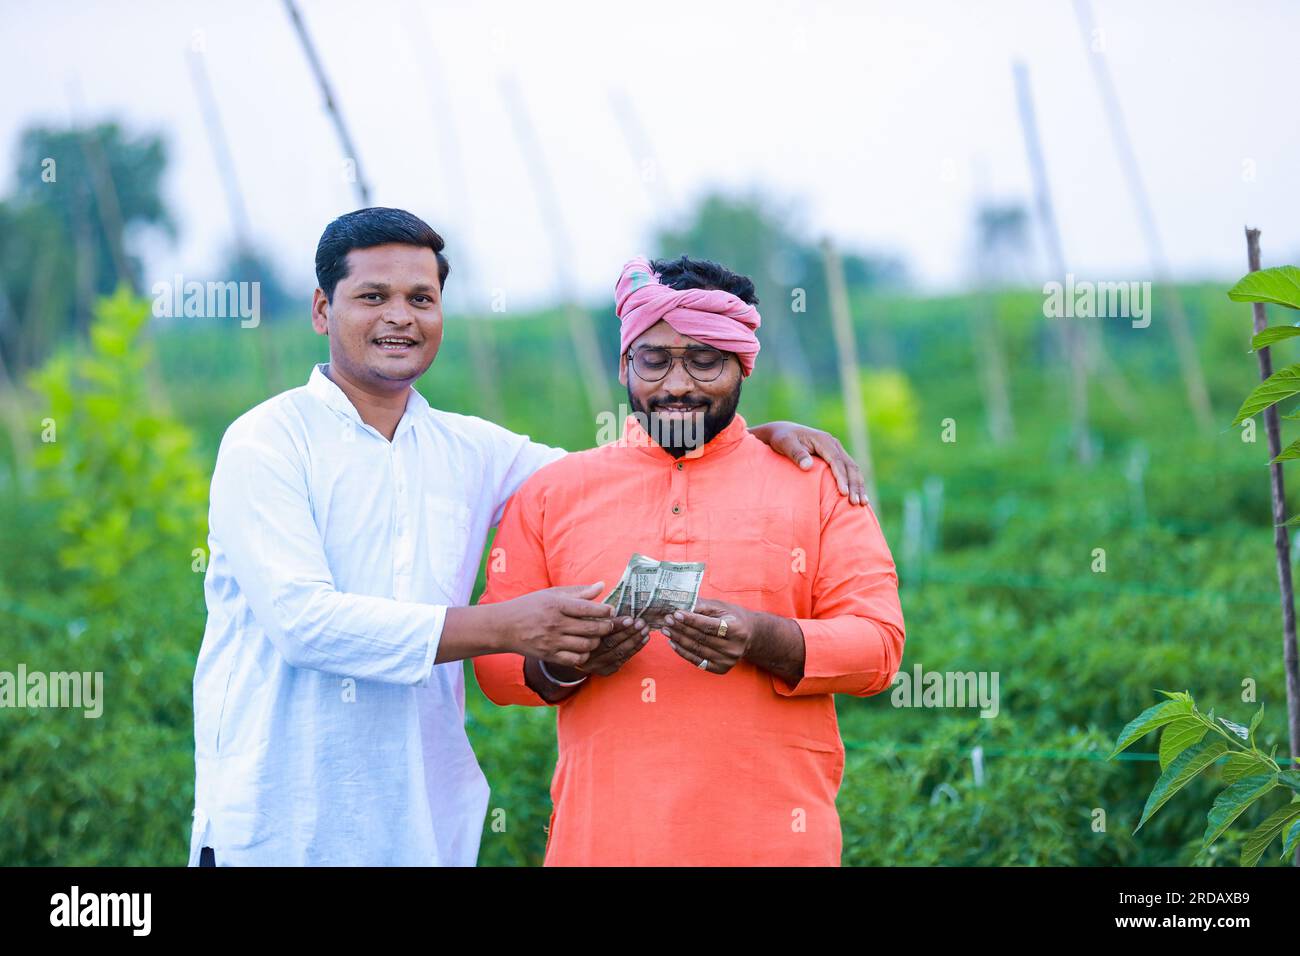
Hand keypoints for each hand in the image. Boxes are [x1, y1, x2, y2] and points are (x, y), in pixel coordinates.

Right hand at [497, 582, 616, 667]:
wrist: (504, 627)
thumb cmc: (530, 606)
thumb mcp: (551, 594)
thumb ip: (578, 591)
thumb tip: (601, 586)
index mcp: (556, 605)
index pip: (587, 608)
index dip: (604, 611)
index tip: (610, 610)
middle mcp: (555, 624)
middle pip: (591, 628)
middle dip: (606, 627)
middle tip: (609, 625)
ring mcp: (552, 641)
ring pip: (586, 645)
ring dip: (596, 642)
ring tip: (596, 636)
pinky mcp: (549, 655)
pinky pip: (575, 659)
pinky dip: (584, 655)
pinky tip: (583, 648)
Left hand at [660, 598, 751, 674]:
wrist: (749, 636)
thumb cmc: (732, 617)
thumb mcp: (722, 607)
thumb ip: (702, 605)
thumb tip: (681, 604)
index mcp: (737, 629)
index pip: (709, 625)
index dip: (691, 620)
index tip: (676, 613)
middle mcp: (734, 647)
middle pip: (702, 638)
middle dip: (681, 628)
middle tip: (667, 620)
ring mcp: (727, 661)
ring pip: (697, 650)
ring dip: (679, 639)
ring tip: (666, 630)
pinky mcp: (720, 669)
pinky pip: (697, 661)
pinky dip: (683, 652)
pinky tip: (673, 643)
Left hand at [749, 421, 867, 504]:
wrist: (784, 432)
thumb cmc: (782, 439)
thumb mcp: (785, 444)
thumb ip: (796, 454)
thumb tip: (807, 466)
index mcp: (823, 440)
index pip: (836, 460)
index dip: (841, 477)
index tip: (843, 493)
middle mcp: (834, 444)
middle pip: (850, 466)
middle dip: (855, 484)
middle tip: (856, 502)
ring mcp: (837, 451)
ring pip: (853, 469)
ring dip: (859, 486)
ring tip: (863, 503)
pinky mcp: (836, 457)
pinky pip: (849, 471)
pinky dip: (856, 484)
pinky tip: (860, 497)